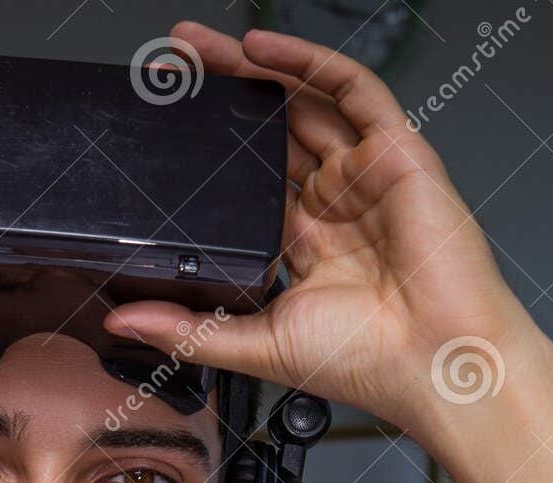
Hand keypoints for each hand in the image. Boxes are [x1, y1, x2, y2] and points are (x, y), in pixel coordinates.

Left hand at [103, 22, 538, 440]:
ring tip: (201, 49)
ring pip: (303, 102)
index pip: (249, 182)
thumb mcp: (253, 346)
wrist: (430, 362)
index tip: (165, 132)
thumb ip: (186, 331)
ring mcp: (364, 174)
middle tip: (173, 68)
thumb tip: (121, 325)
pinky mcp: (396, 152)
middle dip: (223, 96)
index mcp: (306, 245)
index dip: (211, 152)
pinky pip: (349, 89)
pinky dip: (306, 64)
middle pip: (272, 132)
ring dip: (253, 71)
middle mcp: (336, 203)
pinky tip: (261, 51)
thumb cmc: (366, 363)